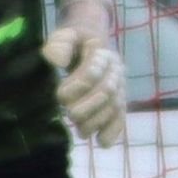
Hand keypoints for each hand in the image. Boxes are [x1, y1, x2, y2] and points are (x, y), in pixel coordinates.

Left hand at [42, 0, 126, 143]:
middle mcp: (116, 70)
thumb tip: (56, 60)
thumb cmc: (73, 41)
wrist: (91, 42)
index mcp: (101, 52)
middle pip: (106, 92)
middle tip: (69, 114)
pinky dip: (113, 131)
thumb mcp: (64, 35)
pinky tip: (101, 142)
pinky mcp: (120, 101)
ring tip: (80, 130)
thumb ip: (59, 43)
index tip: (59, 95)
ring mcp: (120, 86)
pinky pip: (121, 117)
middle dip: (88, 107)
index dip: (77, 86)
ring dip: (97, 121)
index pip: (92, 71)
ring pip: (114, 107)